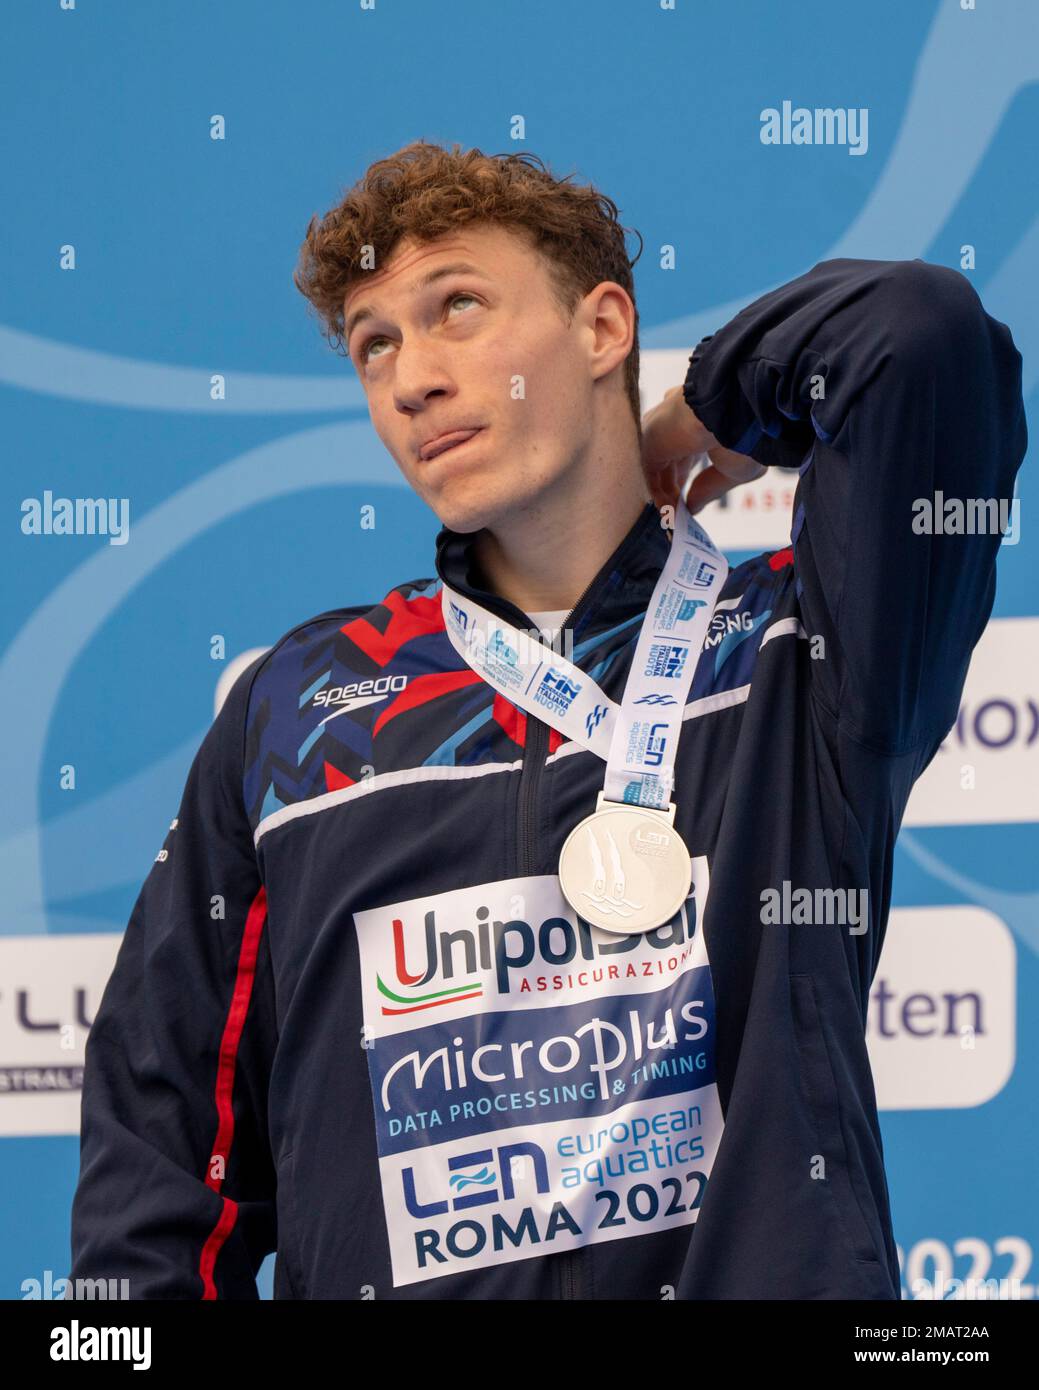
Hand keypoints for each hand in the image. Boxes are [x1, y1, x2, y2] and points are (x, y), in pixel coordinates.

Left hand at [641, 385, 765, 512]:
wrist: (738, 413)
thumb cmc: (745, 432)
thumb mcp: (733, 468)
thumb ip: (708, 489)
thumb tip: (692, 508)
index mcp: (698, 416)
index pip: (683, 448)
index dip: (683, 476)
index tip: (686, 498)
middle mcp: (676, 418)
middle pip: (667, 457)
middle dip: (671, 486)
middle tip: (677, 512)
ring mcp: (661, 427)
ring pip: (656, 466)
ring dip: (664, 494)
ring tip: (673, 519)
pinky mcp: (650, 438)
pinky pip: (648, 472)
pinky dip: (656, 493)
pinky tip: (668, 512)